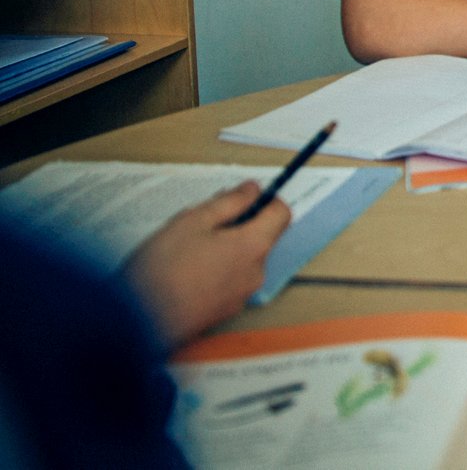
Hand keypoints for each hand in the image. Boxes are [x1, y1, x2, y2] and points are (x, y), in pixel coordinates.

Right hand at [120, 182, 290, 347]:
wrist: (136, 323)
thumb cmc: (161, 271)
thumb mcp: (193, 221)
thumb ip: (229, 201)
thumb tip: (252, 190)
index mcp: (253, 247)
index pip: (282, 214)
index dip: (266, 201)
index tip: (244, 197)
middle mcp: (255, 273)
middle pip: (259, 237)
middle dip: (235, 225)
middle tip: (200, 224)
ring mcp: (240, 296)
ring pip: (241, 260)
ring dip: (222, 249)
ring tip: (184, 251)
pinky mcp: (223, 313)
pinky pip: (228, 282)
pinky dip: (214, 272)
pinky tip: (183, 273)